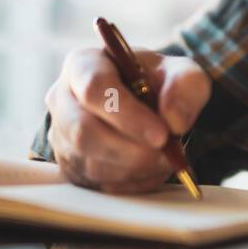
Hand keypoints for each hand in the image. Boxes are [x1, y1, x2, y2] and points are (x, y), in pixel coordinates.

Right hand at [45, 48, 211, 192]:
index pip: (94, 87)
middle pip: (83, 131)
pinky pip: (96, 184)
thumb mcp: (181, 72)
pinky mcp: (70, 165)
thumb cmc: (157, 83)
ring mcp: (61, 135)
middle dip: (130, 149)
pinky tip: (150, 168)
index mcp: (84, 64)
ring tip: (164, 158)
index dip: (127, 114)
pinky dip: (130, 182)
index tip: (161, 134)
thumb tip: (174, 120)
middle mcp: (63, 99)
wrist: (146, 104)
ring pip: (90, 162)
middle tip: (165, 154)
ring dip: (134, 168)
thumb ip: (186, 85)